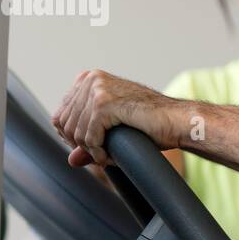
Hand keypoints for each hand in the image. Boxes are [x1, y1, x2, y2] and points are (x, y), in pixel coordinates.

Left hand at [53, 70, 182, 167]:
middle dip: (80, 145)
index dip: (73, 137)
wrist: (176, 121)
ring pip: (76, 132)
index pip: (61, 115)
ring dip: (91, 150)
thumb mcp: (112, 131)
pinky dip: (98, 152)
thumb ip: (89, 142)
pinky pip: (89, 137)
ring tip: (107, 156)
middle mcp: (92, 79)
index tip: (91, 147)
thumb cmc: (151, 124)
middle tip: (101, 154)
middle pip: (65, 123)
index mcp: (90, 79)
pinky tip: (109, 157)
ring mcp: (97, 88)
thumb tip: (70, 161)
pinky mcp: (104, 103)